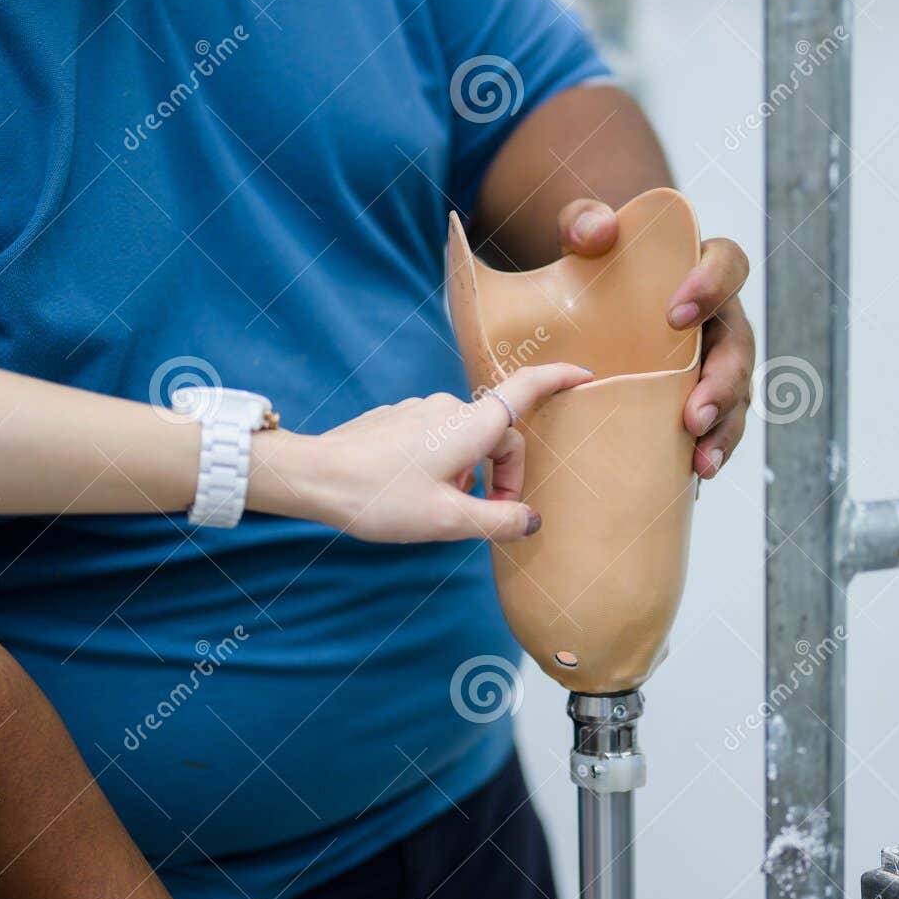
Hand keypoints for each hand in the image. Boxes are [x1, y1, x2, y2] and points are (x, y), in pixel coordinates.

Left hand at [249, 362, 593, 542]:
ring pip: (466, 440)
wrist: (314, 477)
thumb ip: (497, 520)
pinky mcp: (396, 420)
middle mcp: (449, 409)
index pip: (527, 390)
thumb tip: (530, 520)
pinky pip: (437, 439)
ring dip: (471, 473)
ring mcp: (419, 411)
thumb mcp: (447, 520)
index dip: (559, 380)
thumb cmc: (381, 498)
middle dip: (504, 474)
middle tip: (487, 517)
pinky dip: (444, 466)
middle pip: (499, 434)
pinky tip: (417, 495)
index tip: (584, 377)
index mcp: (471, 426)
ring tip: (443, 510)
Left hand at [558, 198, 753, 479]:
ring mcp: (713, 361)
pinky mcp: (699, 396)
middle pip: (740, 348)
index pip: (728, 264)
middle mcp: (719, 317)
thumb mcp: (583, 233)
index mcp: (702, 268)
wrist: (591, 298)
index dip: (712, 286)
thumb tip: (596, 231)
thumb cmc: (597, 261)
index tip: (676, 314)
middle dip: (723, 384)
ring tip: (702, 462)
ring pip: (736, 395)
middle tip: (694, 415)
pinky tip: (695, 477)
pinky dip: (711, 449)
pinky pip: (718, 425)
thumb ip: (584, 221)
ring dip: (724, 430)